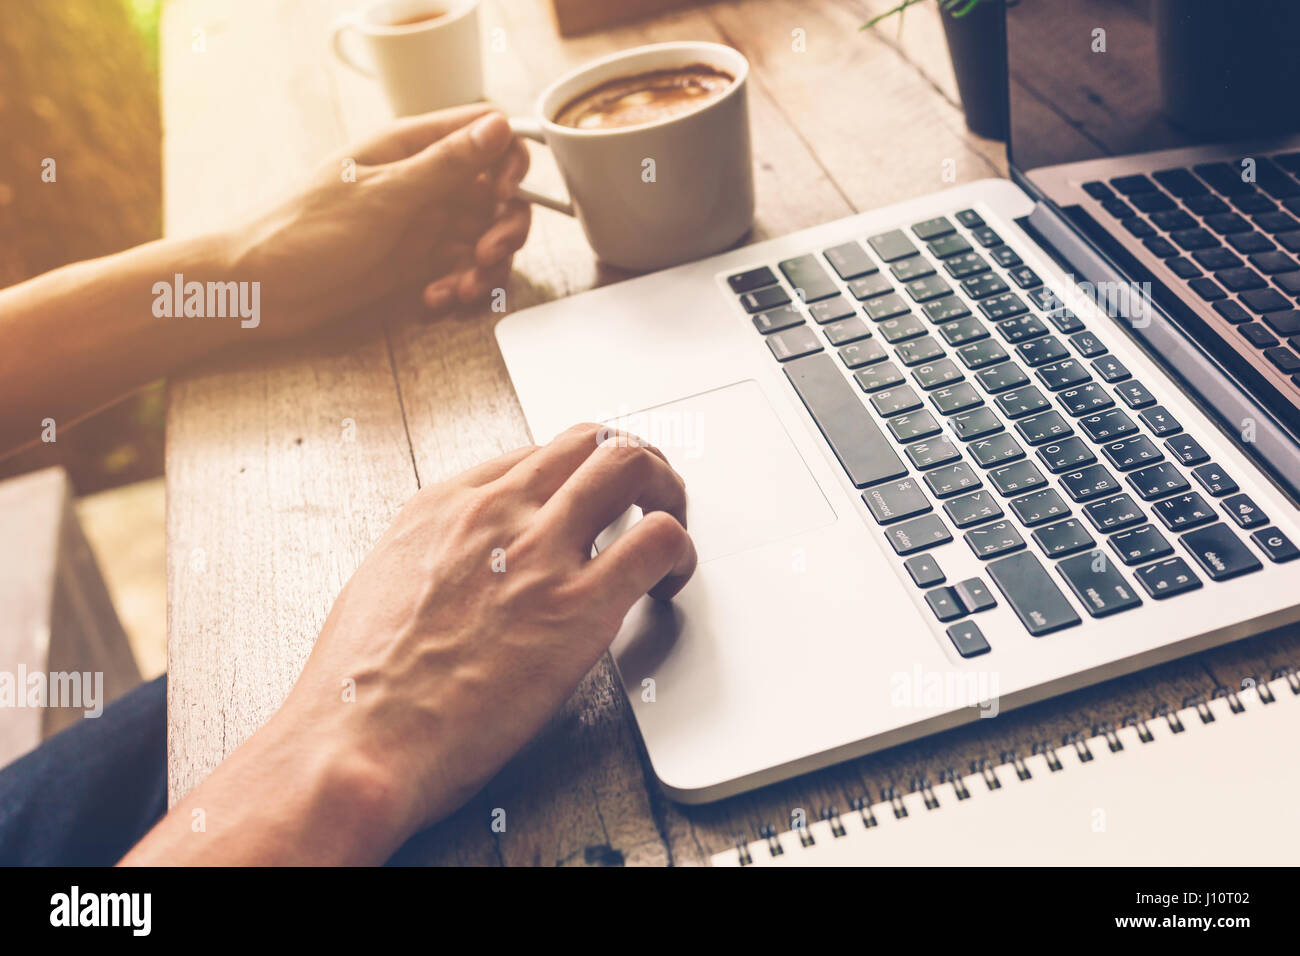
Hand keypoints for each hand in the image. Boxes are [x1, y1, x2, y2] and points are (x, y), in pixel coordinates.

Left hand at [224, 104, 530, 337]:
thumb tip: (498, 126)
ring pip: (486, 239)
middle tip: (485, 257)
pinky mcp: (416, 264)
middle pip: (499, 195)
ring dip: (485, 269)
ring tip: (456, 292)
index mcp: (413, 148)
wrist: (258, 289)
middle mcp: (425, 183)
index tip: (503, 196)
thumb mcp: (383, 197)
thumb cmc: (303, 233)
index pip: (488, 133)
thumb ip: (445, 164)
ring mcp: (424, 225)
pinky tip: (433, 302)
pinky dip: (460, 290)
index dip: (509, 162)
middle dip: (505, 229)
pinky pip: (462, 272)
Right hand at [271, 424, 697, 850]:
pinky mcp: (580, 606)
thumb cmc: (358, 689)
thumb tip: (460, 571)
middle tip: (649, 498)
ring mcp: (539, 554)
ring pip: (630, 466)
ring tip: (671, 528)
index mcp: (444, 507)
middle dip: (632, 463)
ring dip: (666, 490)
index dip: (575, 477)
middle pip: (590, 441)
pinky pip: (658, 541)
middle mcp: (496, 514)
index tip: (590, 504)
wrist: (358, 742)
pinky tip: (667, 584)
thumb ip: (432, 563)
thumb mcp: (379, 589)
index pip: (535, 454)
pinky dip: (680, 553)